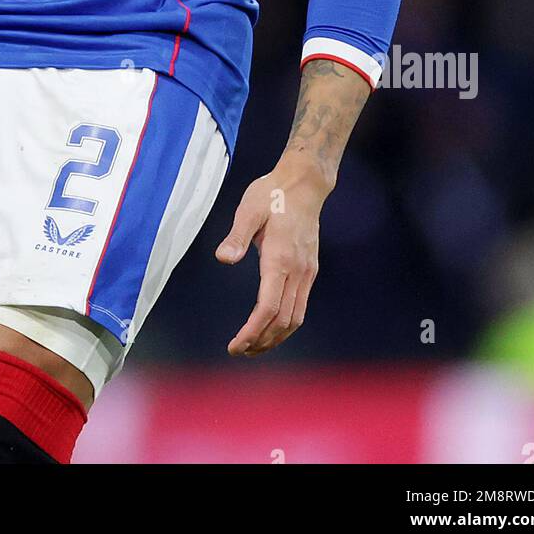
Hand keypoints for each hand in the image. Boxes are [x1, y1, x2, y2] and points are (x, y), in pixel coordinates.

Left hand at [215, 167, 324, 356]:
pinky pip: (300, 306)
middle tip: (239, 350)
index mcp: (281, 258)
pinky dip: (286, 324)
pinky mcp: (310, 269)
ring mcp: (307, 272)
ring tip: (253, 346)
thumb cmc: (272, 194)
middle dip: (262, 341)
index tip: (235, 345)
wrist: (304, 183)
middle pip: (283, 321)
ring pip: (295, 318)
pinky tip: (271, 326)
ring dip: (275, 337)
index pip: (268, 308)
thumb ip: (237, 236)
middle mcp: (298, 270)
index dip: (252, 332)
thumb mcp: (249, 208)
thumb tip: (223, 258)